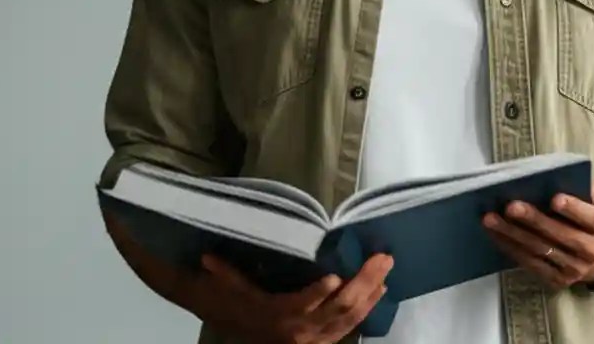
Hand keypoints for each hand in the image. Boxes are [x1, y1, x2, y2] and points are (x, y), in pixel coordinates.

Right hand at [191, 252, 392, 343]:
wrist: (246, 336)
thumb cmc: (240, 307)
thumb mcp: (231, 290)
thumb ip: (225, 274)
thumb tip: (207, 259)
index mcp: (280, 314)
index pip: (303, 304)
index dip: (319, 293)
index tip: (334, 276)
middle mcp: (302, 330)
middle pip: (340, 306)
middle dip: (364, 281)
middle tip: (382, 258)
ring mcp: (317, 337)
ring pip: (351, 317)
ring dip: (372, 292)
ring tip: (386, 269)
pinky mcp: (327, 339)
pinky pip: (351, 326)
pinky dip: (368, 308)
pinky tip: (381, 291)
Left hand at [483, 181, 593, 290]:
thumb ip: (587, 188)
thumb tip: (557, 178)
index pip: (590, 218)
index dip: (573, 209)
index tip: (555, 199)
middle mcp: (593, 251)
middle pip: (561, 235)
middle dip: (533, 220)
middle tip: (510, 207)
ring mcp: (575, 269)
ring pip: (541, 250)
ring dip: (513, 234)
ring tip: (492, 220)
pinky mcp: (558, 280)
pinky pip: (531, 264)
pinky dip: (511, 248)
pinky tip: (496, 235)